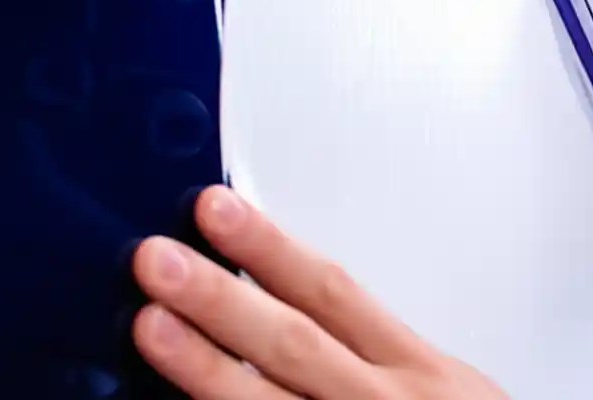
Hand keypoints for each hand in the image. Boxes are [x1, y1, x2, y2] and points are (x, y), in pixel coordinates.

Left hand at [131, 186, 507, 398]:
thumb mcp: (441, 386)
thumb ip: (372, 349)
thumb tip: (281, 297)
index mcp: (415, 369)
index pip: (331, 294)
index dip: (270, 249)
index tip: (216, 211)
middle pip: (294, 344)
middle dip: (222, 299)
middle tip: (158, 259)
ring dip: (204, 367)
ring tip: (150, 325)